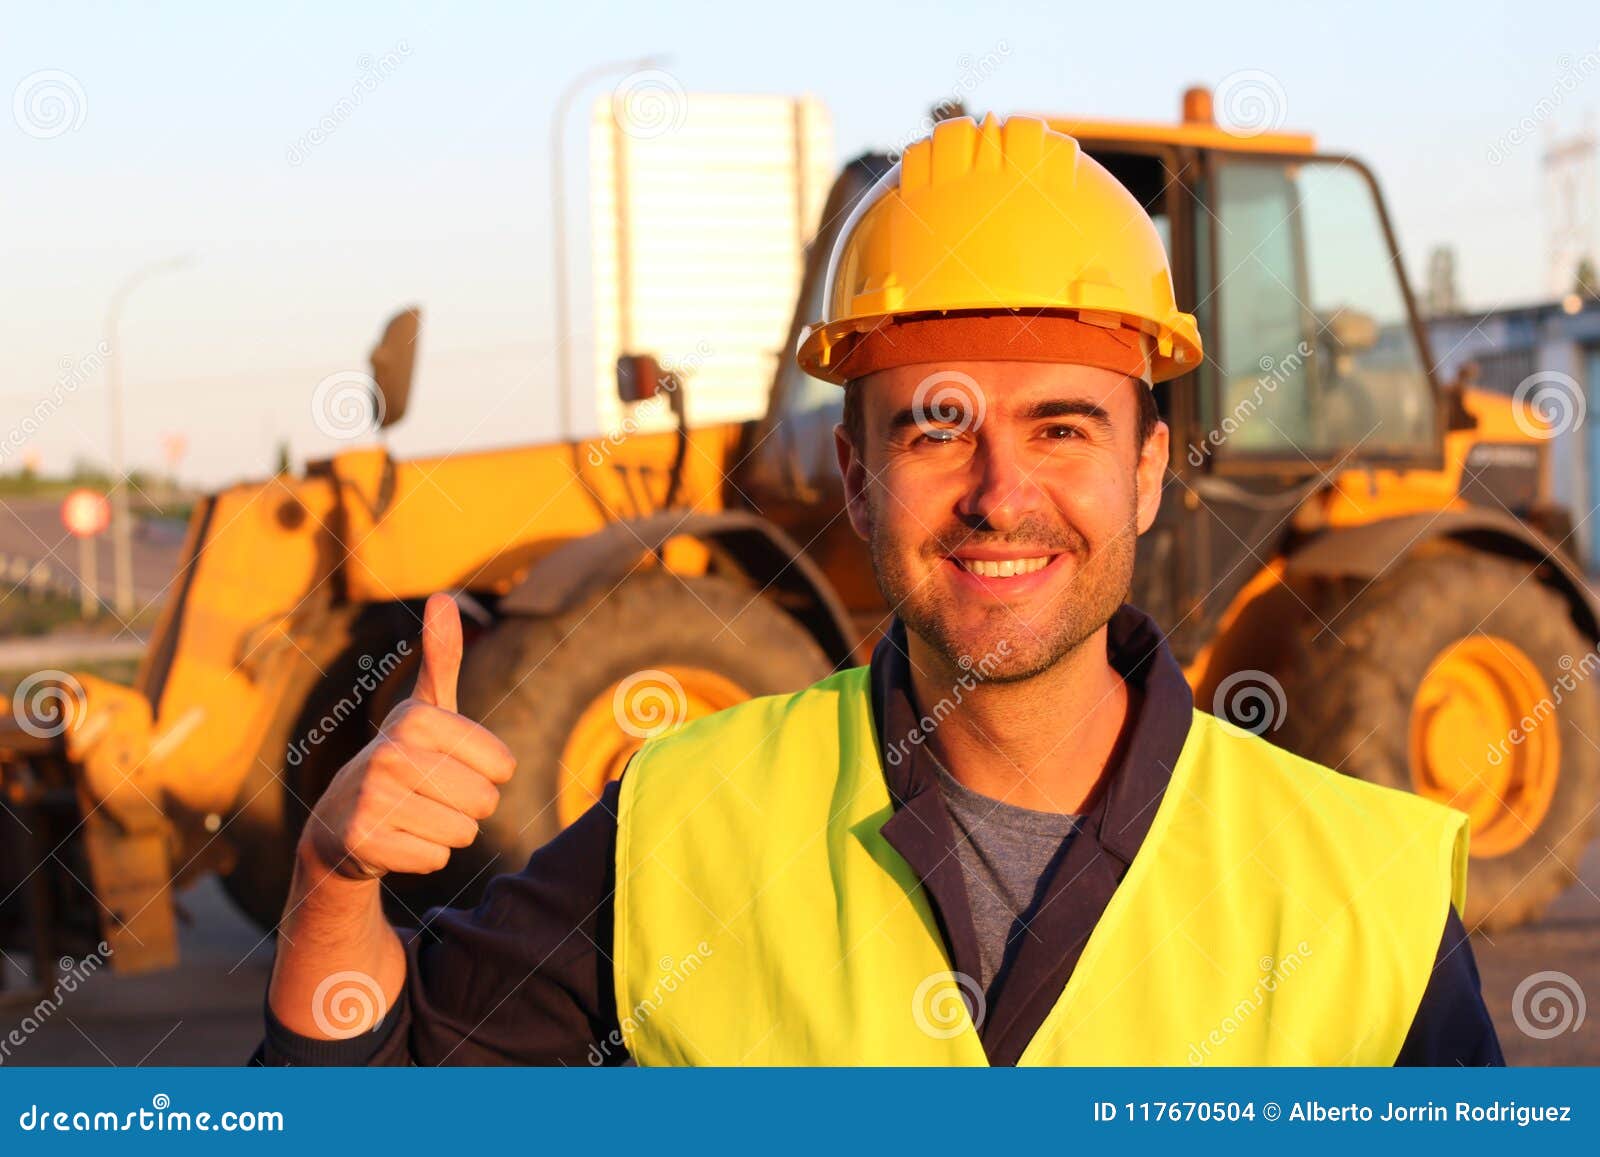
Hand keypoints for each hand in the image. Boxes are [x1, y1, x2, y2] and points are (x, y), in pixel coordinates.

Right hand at [301, 593, 516, 880]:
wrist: (339, 822)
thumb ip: (441, 657)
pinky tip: (397, 840)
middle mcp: (387, 753)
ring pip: (462, 832)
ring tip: (414, 817)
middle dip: (468, 807)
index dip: (488, 774)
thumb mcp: (425, 710)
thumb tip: (442, 597)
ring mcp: (371, 799)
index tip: (451, 766)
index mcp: (414, 719)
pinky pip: (435, 859)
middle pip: (484, 801)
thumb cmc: (402, 760)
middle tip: (431, 797)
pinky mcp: (362, 842)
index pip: (502, 765)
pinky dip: (423, 857)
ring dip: (447, 832)